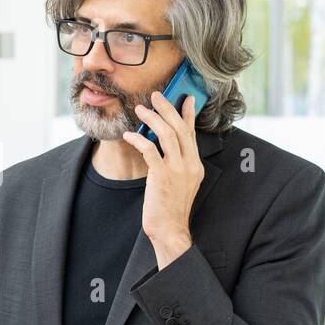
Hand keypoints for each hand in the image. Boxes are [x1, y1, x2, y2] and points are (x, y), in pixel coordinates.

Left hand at [122, 90, 203, 268]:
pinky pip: (150, 150)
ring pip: (167, 135)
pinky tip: (129, 135)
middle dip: (168, 108)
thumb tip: (164, 145)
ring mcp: (178, 170)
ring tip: (140, 109)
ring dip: (152, 119)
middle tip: (156, 95)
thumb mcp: (181, 183)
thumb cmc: (171, 208)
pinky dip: (139, 140)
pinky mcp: (162, 176)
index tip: (186, 98)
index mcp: (196, 165)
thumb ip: (178, 164)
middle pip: (180, 128)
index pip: (192, 134)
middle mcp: (190, 164)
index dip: (188, 114)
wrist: (170, 230)